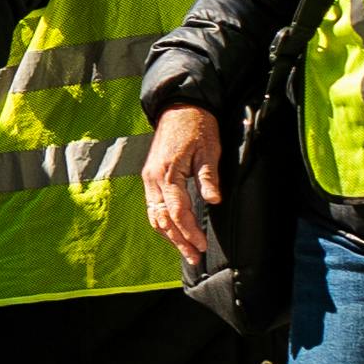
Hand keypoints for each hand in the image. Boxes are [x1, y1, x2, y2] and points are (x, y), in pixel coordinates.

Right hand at [140, 104, 226, 266]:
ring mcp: (149, 178)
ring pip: (155, 215)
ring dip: (169, 235)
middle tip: (194, 256)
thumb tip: (214, 201)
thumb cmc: (197, 126)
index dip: (190, 232)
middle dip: (178, 240)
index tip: (202, 245)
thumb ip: (209, 178)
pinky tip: (175, 231)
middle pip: (162, 219)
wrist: (179, 106)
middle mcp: (153, 179)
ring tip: (185, 250)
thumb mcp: (209, 150)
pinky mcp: (151, 177)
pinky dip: (163, 222)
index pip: (177, 212)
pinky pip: (154, 206)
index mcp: (167, 173)